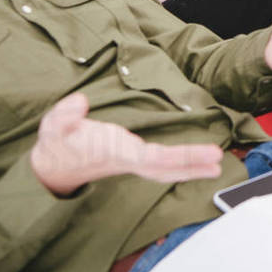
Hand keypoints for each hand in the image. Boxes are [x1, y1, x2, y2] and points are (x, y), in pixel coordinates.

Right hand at [30, 93, 223, 196]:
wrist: (53, 165)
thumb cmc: (57, 143)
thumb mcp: (54, 126)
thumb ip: (64, 115)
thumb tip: (78, 103)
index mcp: (115, 152)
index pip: (150, 157)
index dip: (176, 157)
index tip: (194, 154)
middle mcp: (128, 160)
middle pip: (165, 167)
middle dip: (191, 164)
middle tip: (217, 160)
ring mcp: (132, 161)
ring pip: (166, 168)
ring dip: (191, 167)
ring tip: (216, 164)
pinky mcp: (133, 158)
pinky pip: (162, 164)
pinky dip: (181, 164)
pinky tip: (196, 163)